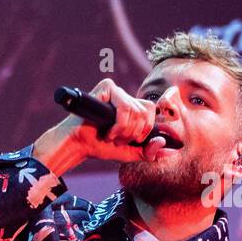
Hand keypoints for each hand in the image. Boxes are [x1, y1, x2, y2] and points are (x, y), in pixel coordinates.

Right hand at [32, 79, 161, 175]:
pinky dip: (119, 124)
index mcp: (131, 106)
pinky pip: (124, 107)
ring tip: (111, 136)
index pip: (152, 110)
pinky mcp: (106, 88)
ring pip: (135, 111)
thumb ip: (147, 152)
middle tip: (118, 140)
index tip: (131, 140)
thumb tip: (163, 142)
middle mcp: (124, 96)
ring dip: (124, 131)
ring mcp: (115, 90)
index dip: (145, 129)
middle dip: (134, 132)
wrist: (78, 145)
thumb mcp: (129, 152)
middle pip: (146, 111)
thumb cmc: (99, 146)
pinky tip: (107, 131)